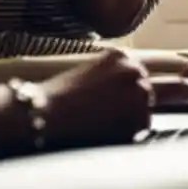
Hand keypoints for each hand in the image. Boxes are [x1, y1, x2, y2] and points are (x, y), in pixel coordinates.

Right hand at [38, 49, 152, 147]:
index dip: (121, 89)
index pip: (135, 73)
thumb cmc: (58, 96)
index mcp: (122, 55)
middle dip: (128, 102)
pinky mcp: (140, 120)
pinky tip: (103, 130)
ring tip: (99, 121)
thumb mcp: (88, 72)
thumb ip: (113, 74)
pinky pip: (140, 129)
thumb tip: (130, 86)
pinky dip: (127, 132)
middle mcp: (136, 70)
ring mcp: (140, 95)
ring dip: (129, 117)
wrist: (44, 114)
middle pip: (143, 90)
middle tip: (101, 112)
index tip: (106, 97)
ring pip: (143, 109)